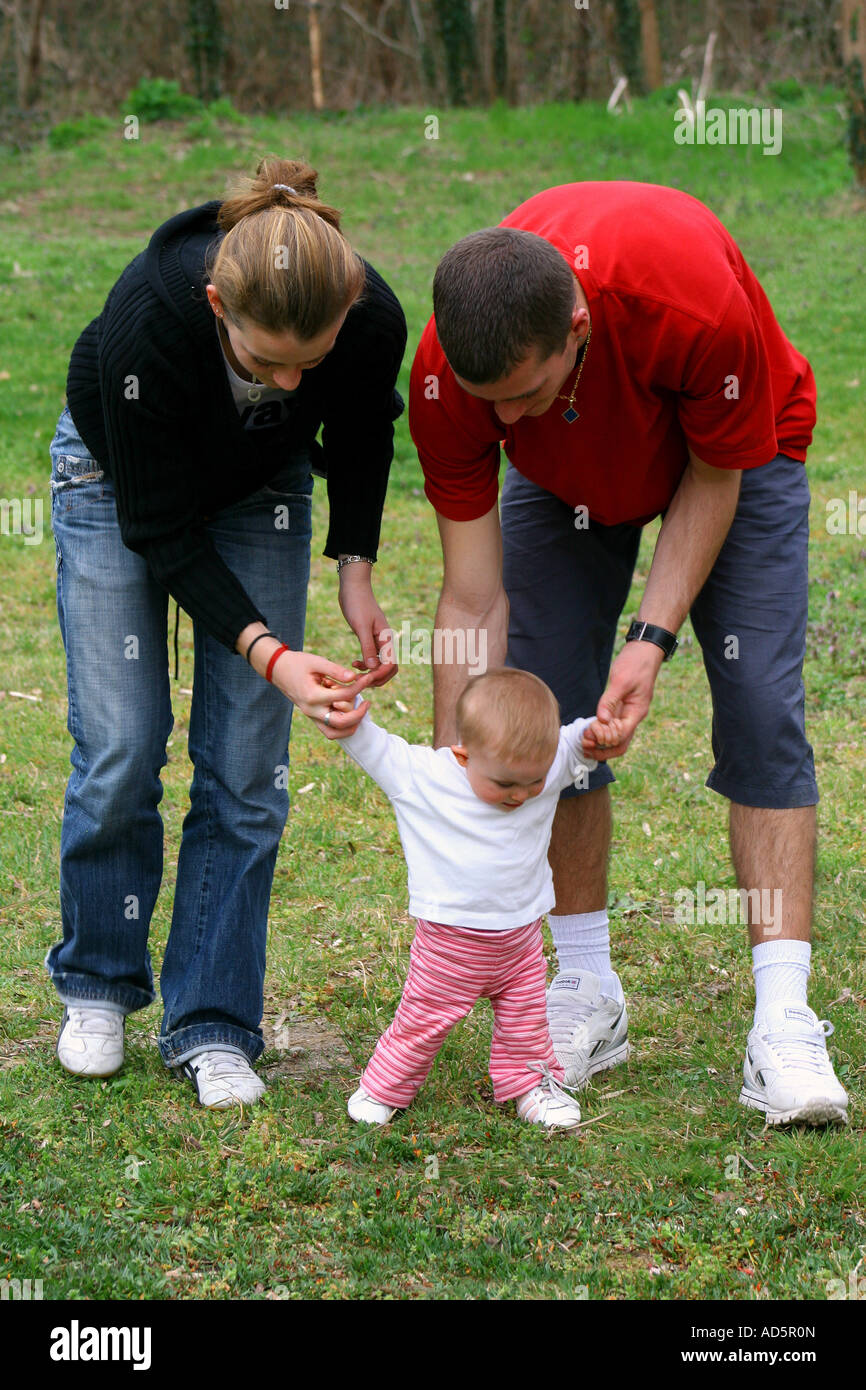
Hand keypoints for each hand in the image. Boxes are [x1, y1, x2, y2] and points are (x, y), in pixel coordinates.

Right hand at [268, 649, 375, 735]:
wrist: (278, 670)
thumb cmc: (297, 663)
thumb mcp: (316, 661)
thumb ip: (335, 670)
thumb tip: (354, 678)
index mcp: (313, 695)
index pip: (344, 696)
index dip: (359, 687)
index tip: (368, 679)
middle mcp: (312, 710)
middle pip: (341, 722)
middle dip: (358, 714)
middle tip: (368, 703)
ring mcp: (311, 716)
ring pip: (334, 733)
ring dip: (350, 726)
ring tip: (360, 712)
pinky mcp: (313, 717)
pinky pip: (329, 730)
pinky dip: (341, 728)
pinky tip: (350, 714)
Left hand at [338, 565, 397, 688]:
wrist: (353, 587)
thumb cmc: (357, 603)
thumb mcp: (361, 626)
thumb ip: (367, 647)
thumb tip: (372, 668)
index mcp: (386, 638)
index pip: (390, 665)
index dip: (379, 675)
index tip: (364, 677)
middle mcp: (385, 641)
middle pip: (389, 668)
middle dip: (378, 678)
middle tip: (360, 681)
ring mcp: (378, 640)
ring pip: (381, 664)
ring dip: (371, 673)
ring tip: (355, 674)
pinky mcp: (369, 638)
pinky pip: (372, 657)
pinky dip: (366, 664)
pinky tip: (354, 663)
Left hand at [582, 640, 663, 758]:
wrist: (645, 650)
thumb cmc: (636, 663)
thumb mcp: (621, 680)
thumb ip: (609, 701)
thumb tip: (601, 720)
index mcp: (636, 712)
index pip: (621, 736)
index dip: (605, 738)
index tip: (591, 730)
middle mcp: (633, 716)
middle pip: (619, 744)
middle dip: (602, 750)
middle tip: (584, 746)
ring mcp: (627, 713)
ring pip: (615, 738)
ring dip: (600, 744)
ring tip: (583, 742)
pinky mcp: (621, 708)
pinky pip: (612, 726)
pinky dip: (600, 732)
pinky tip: (589, 732)